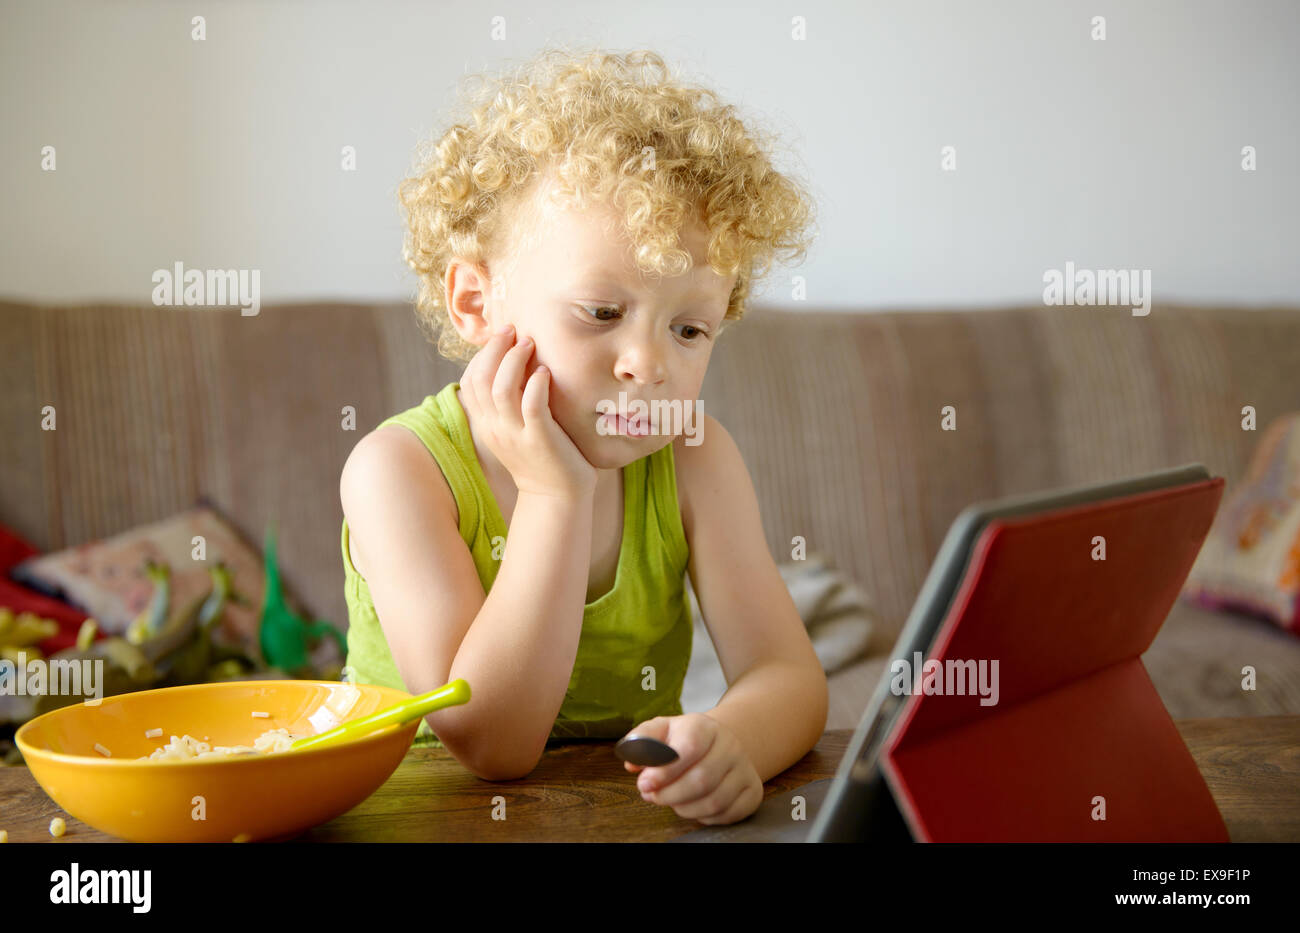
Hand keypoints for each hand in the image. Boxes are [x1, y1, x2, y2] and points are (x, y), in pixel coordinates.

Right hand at [459, 323, 597, 498]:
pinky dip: (537, 384)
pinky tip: (545, 372)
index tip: (501, 336)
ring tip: (529, 344)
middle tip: (513, 331)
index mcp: (488, 425)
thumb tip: (518, 367)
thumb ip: (512, 404)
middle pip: (481, 380)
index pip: (470, 383)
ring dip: (514, 361)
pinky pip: (532, 406)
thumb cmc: (543, 457)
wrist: (557, 497)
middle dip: (495, 349)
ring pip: (501, 389)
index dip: (482, 355)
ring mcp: (516, 435)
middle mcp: (496, 428)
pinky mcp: (540, 439)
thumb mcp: (517, 430)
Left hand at [621, 713, 762, 824]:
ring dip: (684, 808)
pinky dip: (704, 817)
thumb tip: (631, 759)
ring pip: (714, 801)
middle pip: (703, 779)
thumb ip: (642, 741)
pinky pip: (727, 814)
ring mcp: (745, 769)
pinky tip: (692, 806)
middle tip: (652, 796)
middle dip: (670, 794)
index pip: (690, 747)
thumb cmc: (683, 740)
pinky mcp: (752, 791)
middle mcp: (730, 745)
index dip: (665, 770)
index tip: (644, 783)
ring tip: (671, 800)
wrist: (720, 744)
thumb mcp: (660, 731)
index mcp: (705, 726)